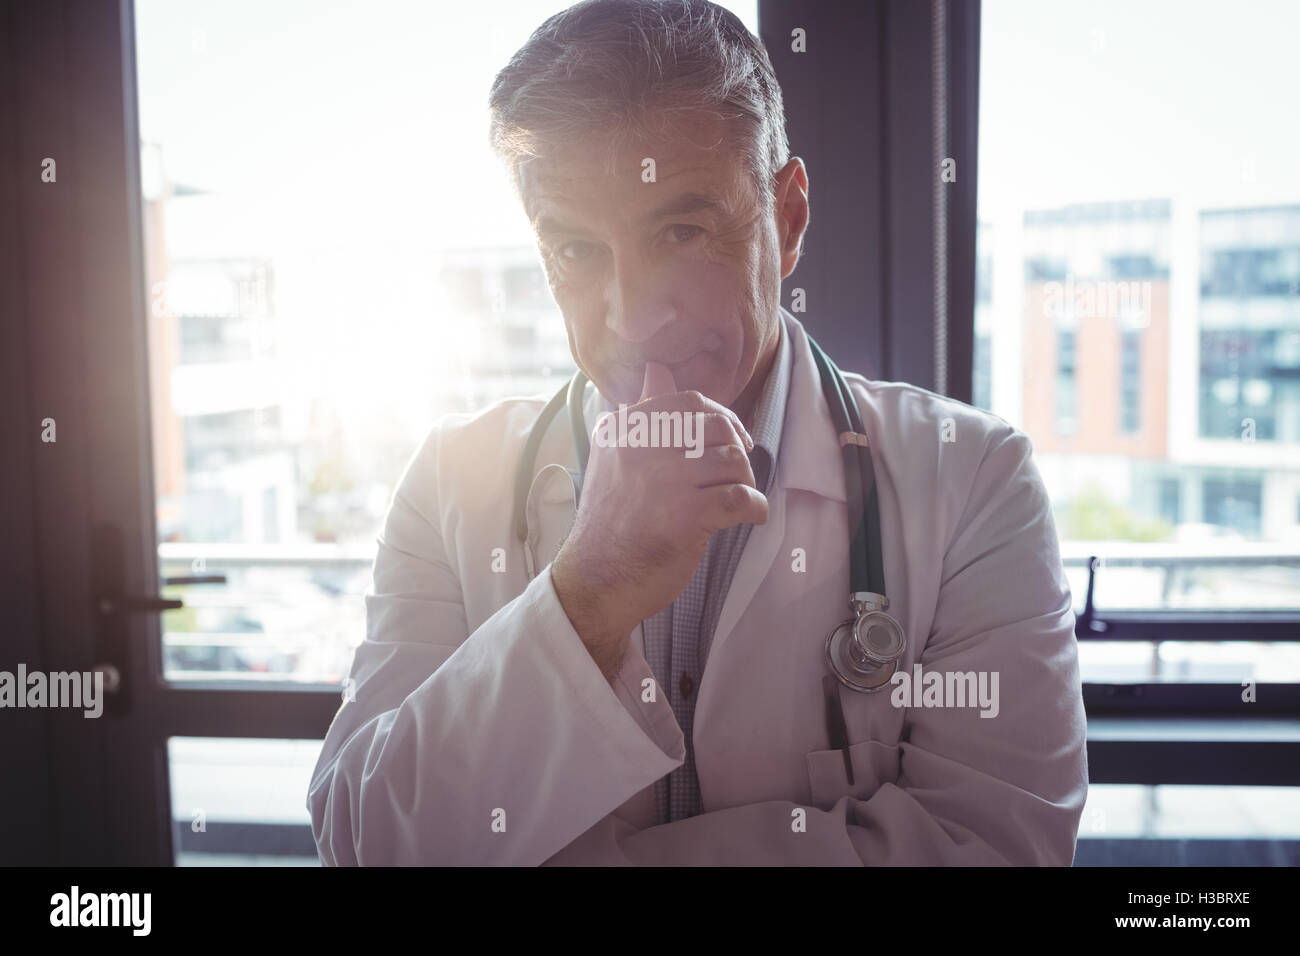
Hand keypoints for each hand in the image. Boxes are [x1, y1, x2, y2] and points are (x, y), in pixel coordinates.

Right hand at [551, 362, 768, 678]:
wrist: (595, 581)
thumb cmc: (611, 523)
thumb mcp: (615, 460)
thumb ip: (640, 415)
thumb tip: (657, 369)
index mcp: (623, 429)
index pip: (687, 401)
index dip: (720, 416)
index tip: (730, 438)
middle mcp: (641, 446)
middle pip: (715, 426)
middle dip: (736, 447)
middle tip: (737, 471)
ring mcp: (664, 479)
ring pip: (731, 460)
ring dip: (744, 481)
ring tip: (736, 499)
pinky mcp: (687, 514)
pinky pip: (741, 497)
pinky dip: (755, 507)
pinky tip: (749, 517)